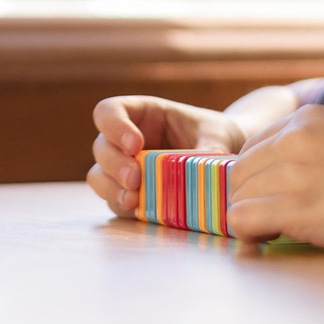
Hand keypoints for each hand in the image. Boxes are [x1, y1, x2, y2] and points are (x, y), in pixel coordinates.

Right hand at [86, 96, 246, 217]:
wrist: (224, 156)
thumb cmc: (215, 135)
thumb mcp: (216, 136)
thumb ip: (207, 150)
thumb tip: (202, 173)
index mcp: (142, 114)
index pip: (109, 112)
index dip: (114, 126)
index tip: (135, 144)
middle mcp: (125, 140)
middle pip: (101, 147)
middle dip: (115, 164)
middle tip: (135, 178)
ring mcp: (124, 167)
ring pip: (99, 176)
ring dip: (111, 188)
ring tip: (132, 200)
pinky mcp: (130, 193)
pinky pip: (114, 201)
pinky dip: (123, 207)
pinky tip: (139, 210)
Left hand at [227, 104, 323, 251]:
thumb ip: (306, 147)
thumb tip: (270, 177)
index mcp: (304, 118)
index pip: (253, 149)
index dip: (258, 179)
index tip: (273, 197)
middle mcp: (292, 138)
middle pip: (239, 174)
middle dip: (250, 199)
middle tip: (273, 218)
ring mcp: (292, 172)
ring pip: (237, 197)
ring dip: (252, 218)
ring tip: (279, 228)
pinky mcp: (296, 206)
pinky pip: (242, 220)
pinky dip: (248, 234)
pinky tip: (271, 238)